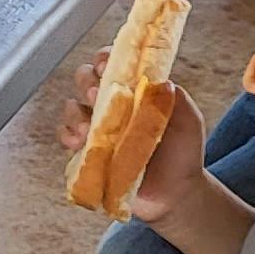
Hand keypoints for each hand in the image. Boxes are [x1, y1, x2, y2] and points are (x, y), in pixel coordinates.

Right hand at [54, 61, 204, 224]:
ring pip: (72, 106)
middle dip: (86, 83)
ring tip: (89, 128)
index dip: (104, 58)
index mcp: (134, 90)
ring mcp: (97, 128)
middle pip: (85, 78)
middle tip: (98, 96)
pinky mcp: (87, 151)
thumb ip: (175, 96)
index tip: (106, 65)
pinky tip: (79, 142)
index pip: (113, 62)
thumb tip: (156, 77)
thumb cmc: (183, 154)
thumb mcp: (188, 120)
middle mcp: (111, 104)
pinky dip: (68, 136)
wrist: (175, 195)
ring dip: (76, 113)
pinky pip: (66, 136)